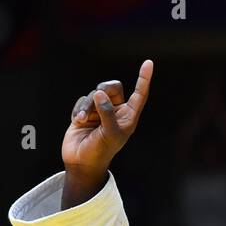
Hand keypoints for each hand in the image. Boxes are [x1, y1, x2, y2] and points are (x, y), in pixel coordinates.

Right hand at [62, 59, 154, 180]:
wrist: (81, 162)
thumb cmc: (100, 151)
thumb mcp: (109, 134)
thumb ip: (107, 112)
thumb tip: (99, 93)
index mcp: (128, 117)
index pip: (139, 94)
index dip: (143, 79)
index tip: (148, 63)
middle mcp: (116, 111)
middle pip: (112, 87)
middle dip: (103, 91)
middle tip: (97, 99)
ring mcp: (99, 111)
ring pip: (94, 93)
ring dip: (87, 105)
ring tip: (83, 120)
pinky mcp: (85, 112)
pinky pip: (82, 100)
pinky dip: (78, 109)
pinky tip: (77, 121)